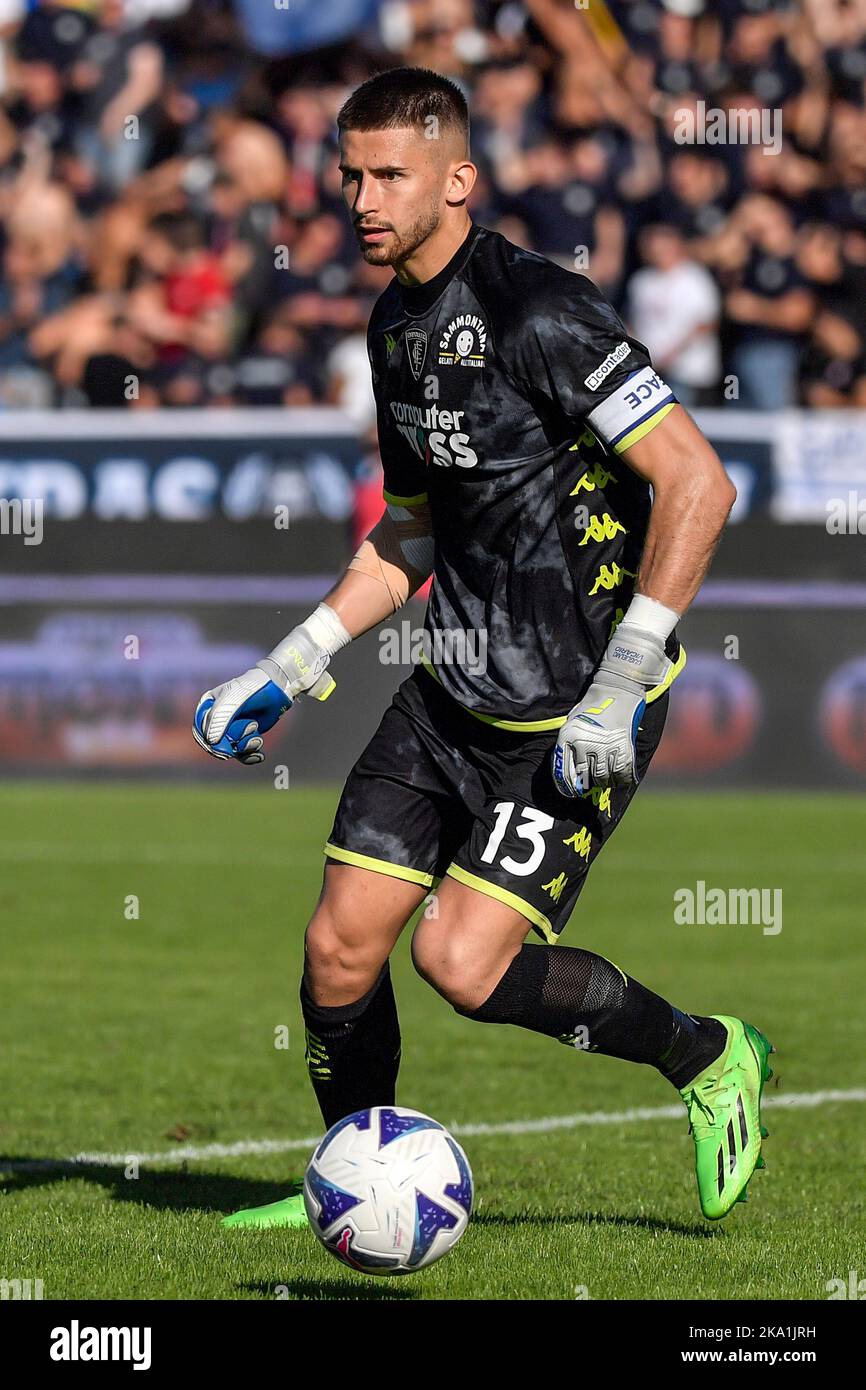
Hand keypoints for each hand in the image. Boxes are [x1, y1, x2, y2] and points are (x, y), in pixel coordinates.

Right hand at [193, 625, 335, 764]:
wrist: (277, 688)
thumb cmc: (253, 688)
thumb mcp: (234, 700)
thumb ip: (220, 718)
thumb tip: (211, 741)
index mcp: (207, 707)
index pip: (200, 732)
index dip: (210, 743)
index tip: (224, 747)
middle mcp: (217, 719)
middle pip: (216, 744)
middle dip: (232, 745)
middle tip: (250, 734)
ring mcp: (231, 728)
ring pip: (231, 750)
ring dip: (245, 747)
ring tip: (257, 737)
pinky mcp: (245, 736)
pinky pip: (242, 754)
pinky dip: (251, 756)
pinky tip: (260, 755)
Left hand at [552, 625, 668, 795]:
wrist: (616, 688)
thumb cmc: (591, 707)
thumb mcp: (572, 723)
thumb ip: (569, 746)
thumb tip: (571, 774)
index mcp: (569, 738)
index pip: (566, 773)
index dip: (569, 787)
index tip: (572, 793)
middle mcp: (586, 744)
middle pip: (587, 778)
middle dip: (589, 785)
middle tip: (591, 786)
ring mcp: (606, 746)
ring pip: (605, 778)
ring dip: (606, 782)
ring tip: (605, 780)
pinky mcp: (625, 746)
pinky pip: (623, 773)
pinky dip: (622, 779)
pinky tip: (620, 778)